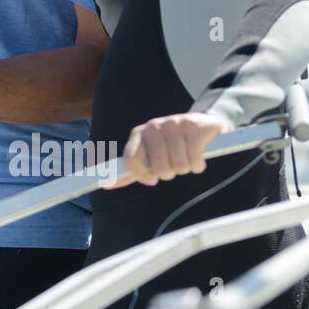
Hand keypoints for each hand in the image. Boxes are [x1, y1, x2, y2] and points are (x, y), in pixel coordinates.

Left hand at [107, 112, 232, 187]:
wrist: (201, 123)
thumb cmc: (171, 144)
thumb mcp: (150, 153)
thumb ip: (132, 169)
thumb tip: (106, 184)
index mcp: (139, 133)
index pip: (131, 160)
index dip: (141, 175)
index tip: (152, 179)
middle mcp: (154, 126)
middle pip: (159, 168)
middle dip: (169, 173)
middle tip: (173, 164)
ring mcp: (174, 124)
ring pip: (179, 166)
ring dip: (186, 168)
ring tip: (186, 158)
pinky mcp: (194, 127)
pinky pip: (195, 160)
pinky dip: (198, 165)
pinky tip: (198, 156)